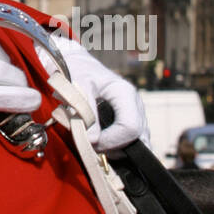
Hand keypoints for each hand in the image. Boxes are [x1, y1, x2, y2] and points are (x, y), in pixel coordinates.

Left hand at [34, 34, 149, 151]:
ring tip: (94, 140)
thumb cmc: (77, 71)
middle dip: (112, 146)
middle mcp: (136, 105)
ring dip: (114, 148)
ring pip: (136, 143)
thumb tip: (92, 140)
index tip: (91, 142)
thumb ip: (84, 112)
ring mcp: (136, 115)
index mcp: (125, 93)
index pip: (130, 128)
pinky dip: (117, 147)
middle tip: (90, 143)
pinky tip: (102, 142)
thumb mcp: (76, 87)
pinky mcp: (131, 122)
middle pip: (136, 139)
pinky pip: (132, 142)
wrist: (77, 64)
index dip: (111, 140)